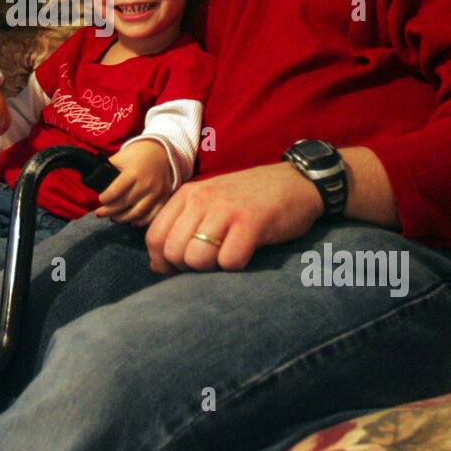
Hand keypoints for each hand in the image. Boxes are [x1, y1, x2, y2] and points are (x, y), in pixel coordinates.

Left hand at [95, 140, 174, 224]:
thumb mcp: (120, 158)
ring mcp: (156, 193)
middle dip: (108, 211)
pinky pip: (151, 217)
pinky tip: (130, 220)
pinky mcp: (164, 199)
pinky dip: (139, 222)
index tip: (100, 199)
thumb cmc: (135, 156)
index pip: (115, 192)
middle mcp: (146, 184)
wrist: (160, 153)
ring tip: (113, 217)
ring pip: (137, 214)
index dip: (104, 199)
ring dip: (122, 219)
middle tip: (99, 213)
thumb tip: (90, 181)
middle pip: (124, 204)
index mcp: (133, 172)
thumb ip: (106, 169)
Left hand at [144, 163, 322, 274]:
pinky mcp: (251, 222)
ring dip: (211, 268)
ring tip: (227, 256)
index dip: (163, 262)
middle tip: (210, 262)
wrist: (295, 181)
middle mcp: (202, 200)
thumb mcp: (209, 203)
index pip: (154, 237)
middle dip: (188, 267)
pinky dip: (236, 266)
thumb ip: (182, 227)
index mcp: (187, 195)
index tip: (179, 269)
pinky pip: (229, 261)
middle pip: (173, 252)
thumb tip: (157, 267)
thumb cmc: (249, 199)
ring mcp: (226, 210)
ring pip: (197, 258)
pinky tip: (246, 253)